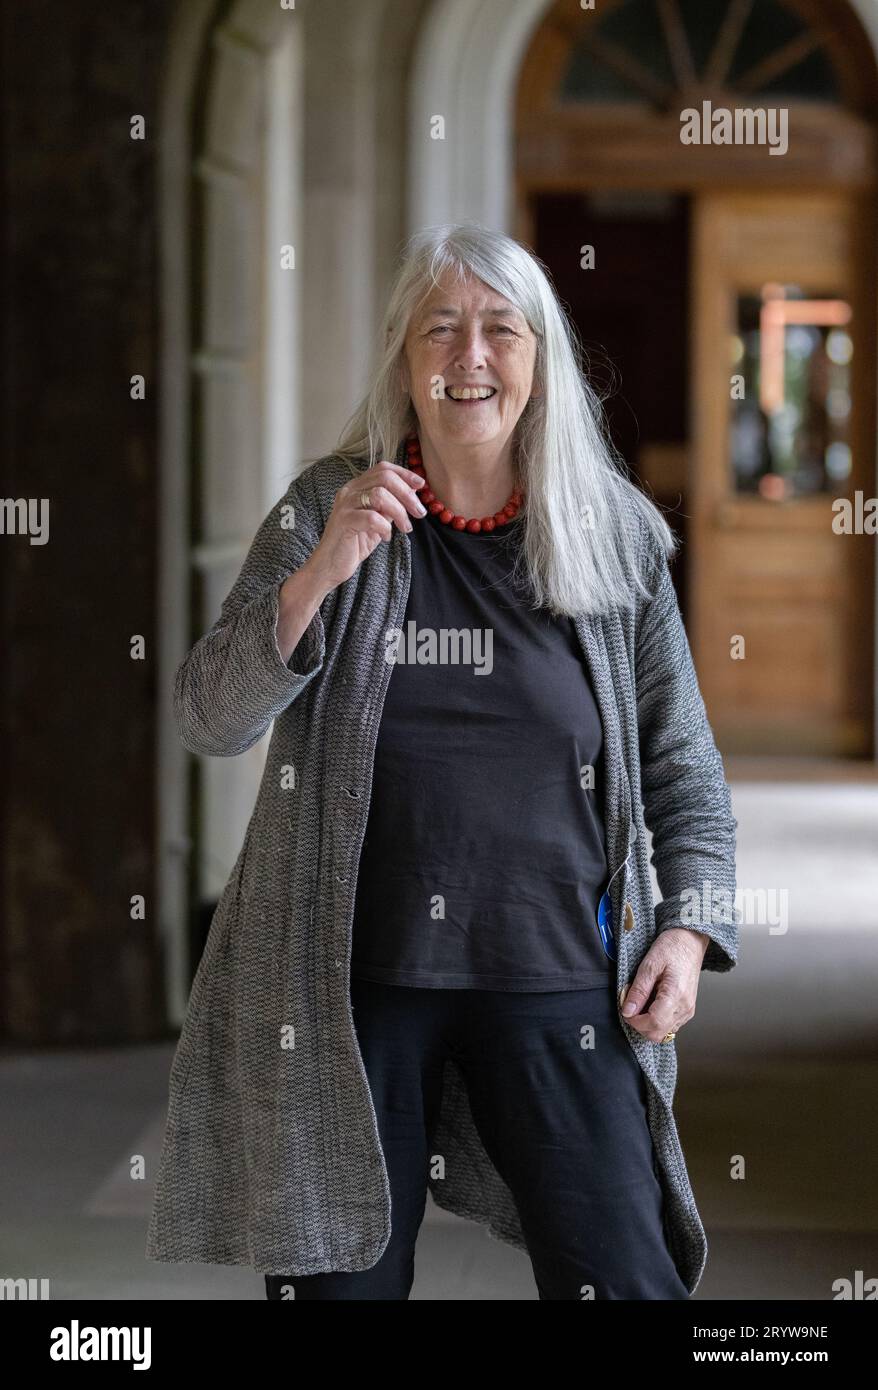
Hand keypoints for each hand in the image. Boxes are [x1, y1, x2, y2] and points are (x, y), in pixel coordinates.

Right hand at [303, 460, 426, 594]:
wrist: (330, 566)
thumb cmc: (354, 544)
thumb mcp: (377, 522)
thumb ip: (389, 507)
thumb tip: (411, 496)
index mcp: (357, 487)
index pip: (383, 468)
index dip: (404, 474)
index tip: (421, 485)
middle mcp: (349, 491)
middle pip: (384, 477)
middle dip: (407, 494)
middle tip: (419, 512)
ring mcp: (345, 505)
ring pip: (380, 494)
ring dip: (399, 511)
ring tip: (405, 528)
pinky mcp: (344, 521)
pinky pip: (372, 517)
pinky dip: (385, 527)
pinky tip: (386, 537)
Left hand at [619, 928, 709, 1042]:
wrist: (690, 941)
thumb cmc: (672, 947)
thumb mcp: (649, 964)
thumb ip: (638, 990)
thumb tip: (627, 1011)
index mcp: (676, 995)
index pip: (653, 1024)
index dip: (635, 1021)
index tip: (626, 1010)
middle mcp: (685, 1007)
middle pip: (658, 1034)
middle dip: (640, 1025)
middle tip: (632, 1006)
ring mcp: (688, 1010)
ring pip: (663, 1032)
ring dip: (648, 1022)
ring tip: (644, 1001)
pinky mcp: (687, 1010)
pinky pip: (669, 1025)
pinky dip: (657, 1019)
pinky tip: (652, 1002)